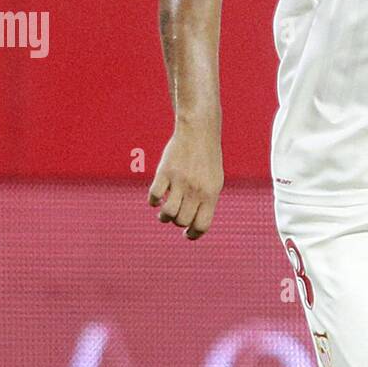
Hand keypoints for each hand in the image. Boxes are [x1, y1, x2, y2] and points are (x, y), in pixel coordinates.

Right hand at [148, 125, 223, 240]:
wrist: (199, 132)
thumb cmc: (207, 160)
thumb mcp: (214, 182)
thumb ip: (207, 203)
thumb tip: (195, 225)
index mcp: (211, 194)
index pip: (202, 225)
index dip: (193, 234)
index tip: (186, 234)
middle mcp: (196, 190)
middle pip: (182, 221)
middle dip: (177, 222)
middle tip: (175, 216)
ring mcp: (180, 181)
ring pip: (168, 212)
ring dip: (163, 216)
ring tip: (164, 212)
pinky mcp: (165, 172)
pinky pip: (154, 196)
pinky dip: (153, 201)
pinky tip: (156, 198)